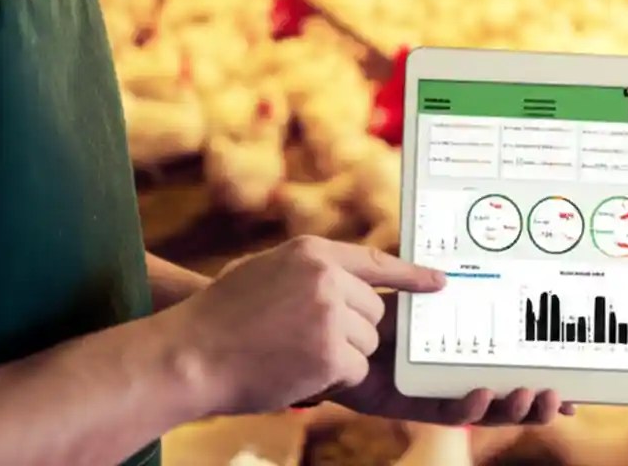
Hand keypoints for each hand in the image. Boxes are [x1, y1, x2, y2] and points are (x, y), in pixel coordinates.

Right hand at [171, 236, 443, 416]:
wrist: (188, 356)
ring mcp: (329, 314)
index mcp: (311, 251)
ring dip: (340, 355)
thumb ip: (307, 270)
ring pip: (366, 342)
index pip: (375, 261)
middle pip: (373, 311)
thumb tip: (342, 277)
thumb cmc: (219, 318)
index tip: (439, 282)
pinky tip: (297, 369)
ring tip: (294, 352)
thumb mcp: (262, 269)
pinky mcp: (330, 352)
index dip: (410, 275)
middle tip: (305, 339)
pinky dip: (331, 376)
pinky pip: (355, 369)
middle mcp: (326, 276)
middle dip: (351, 331)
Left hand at [328, 292, 575, 424]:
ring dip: (512, 408)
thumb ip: (425, 283)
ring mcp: (440, 391)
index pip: (513, 363)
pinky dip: (469, 407)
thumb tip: (451, 278)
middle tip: (560, 394)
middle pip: (509, 394)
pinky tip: (481, 394)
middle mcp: (459, 372)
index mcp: (466, 346)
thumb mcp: (403, 289)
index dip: (543, 375)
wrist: (323, 328)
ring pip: (487, 409)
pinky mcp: (416, 405)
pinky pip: (449, 413)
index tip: (575, 383)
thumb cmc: (365, 305)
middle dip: (537, 401)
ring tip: (530, 395)